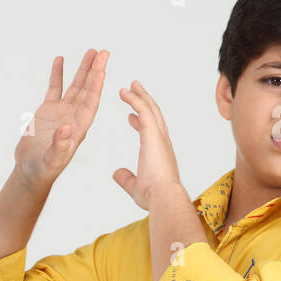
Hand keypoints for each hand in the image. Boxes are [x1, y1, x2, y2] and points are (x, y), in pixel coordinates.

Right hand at [14, 48, 109, 188]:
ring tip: (91, 52)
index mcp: (79, 127)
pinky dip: (58, 74)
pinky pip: (55, 88)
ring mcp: (62, 112)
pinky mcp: (48, 110)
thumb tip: (66, 129)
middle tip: (103, 53)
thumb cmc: (43, 169)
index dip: (96, 87)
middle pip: (87, 90)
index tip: (101, 71)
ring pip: (75, 86)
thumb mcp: (53, 159)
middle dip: (95, 71)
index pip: (90, 103)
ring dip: (83, 69)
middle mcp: (74, 117)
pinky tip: (61, 60)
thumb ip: (60, 145)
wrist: (30, 170)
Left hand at [112, 80, 182, 210]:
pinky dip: (135, 99)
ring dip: (140, 95)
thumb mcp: (135, 187)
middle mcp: (162, 141)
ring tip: (130, 84)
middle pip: (154, 114)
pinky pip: (144, 111)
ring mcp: (159, 136)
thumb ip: (126, 178)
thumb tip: (116, 173)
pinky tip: (124, 92)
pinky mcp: (153, 134)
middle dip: (144, 101)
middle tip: (135, 89)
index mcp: (159, 153)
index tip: (131, 117)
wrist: (163, 196)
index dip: (141, 122)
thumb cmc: (154, 196)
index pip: (151, 132)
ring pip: (151, 109)